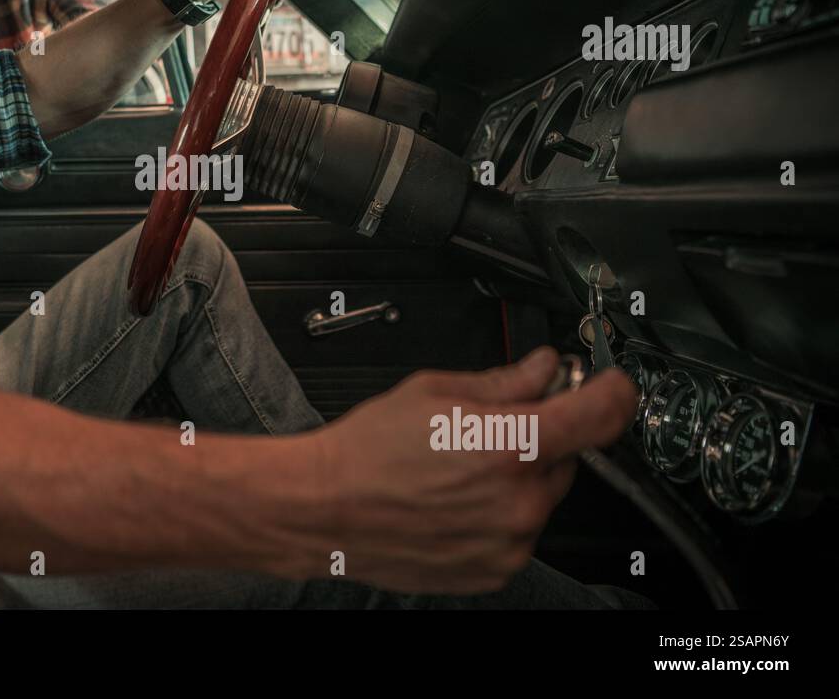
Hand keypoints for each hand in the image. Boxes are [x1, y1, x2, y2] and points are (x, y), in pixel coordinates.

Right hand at [308, 347, 636, 595]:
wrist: (325, 508)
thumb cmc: (367, 452)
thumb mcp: (434, 391)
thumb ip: (503, 380)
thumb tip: (542, 369)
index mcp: (510, 445)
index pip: (601, 414)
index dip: (613, 390)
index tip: (609, 383)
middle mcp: (519, 500)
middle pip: (568, 455)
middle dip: (541, 434)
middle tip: (490, 426)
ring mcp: (510, 541)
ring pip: (542, 495)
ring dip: (518, 476)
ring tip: (458, 468)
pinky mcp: (496, 569)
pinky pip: (519, 531)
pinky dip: (500, 512)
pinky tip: (455, 497)